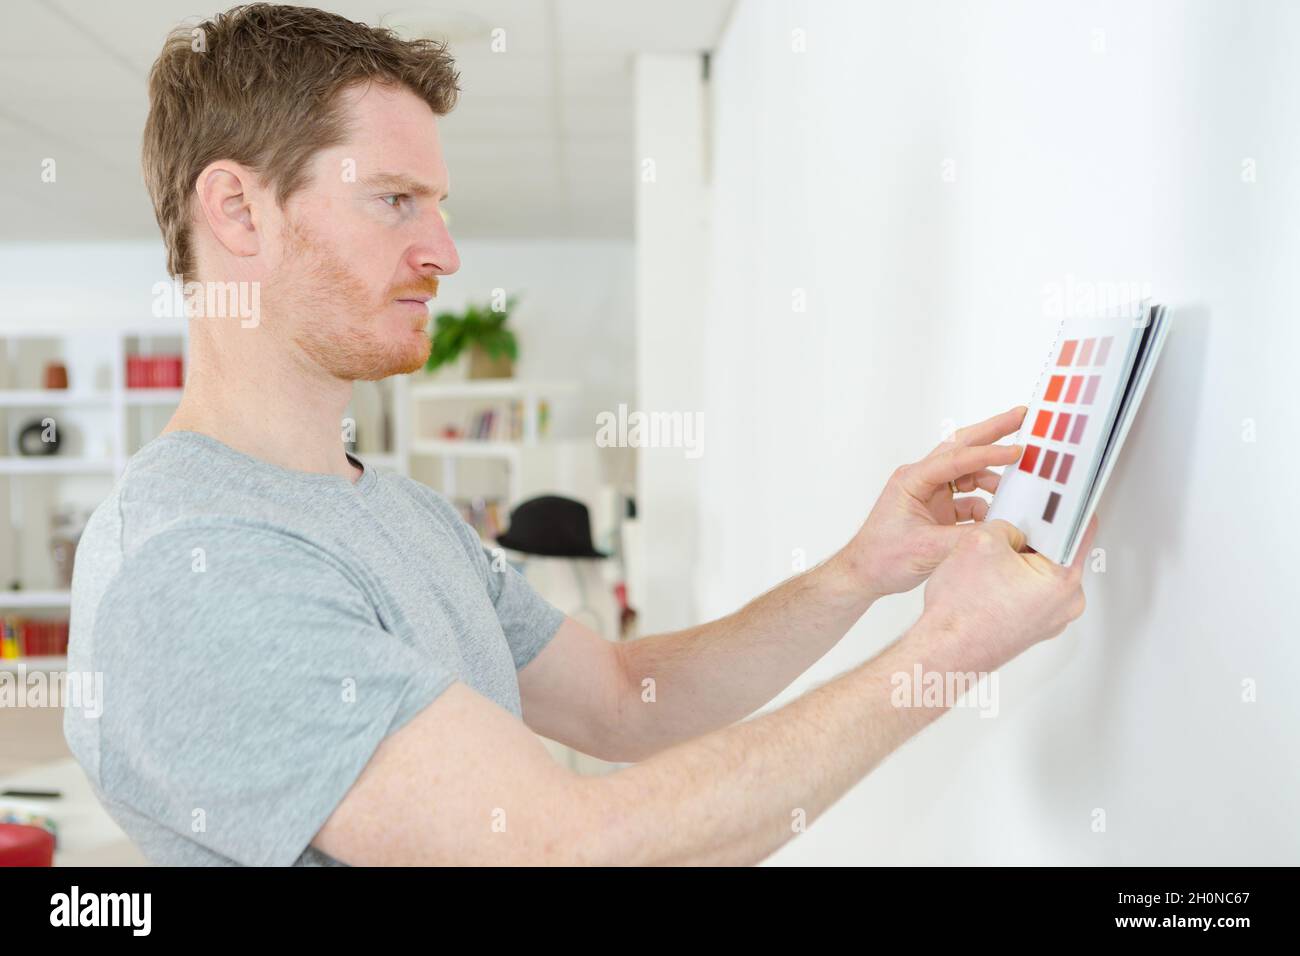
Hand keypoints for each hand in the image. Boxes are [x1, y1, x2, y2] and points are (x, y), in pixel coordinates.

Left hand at [840, 406, 1027, 598]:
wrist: (865, 574)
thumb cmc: (881, 557)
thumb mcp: (927, 548)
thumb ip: (966, 538)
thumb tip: (1003, 530)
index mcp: (912, 480)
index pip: (955, 459)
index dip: (988, 453)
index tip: (1017, 450)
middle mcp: (922, 480)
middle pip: (962, 448)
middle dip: (993, 433)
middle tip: (1022, 416)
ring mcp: (931, 493)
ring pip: (968, 474)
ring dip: (993, 477)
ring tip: (1019, 481)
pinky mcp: (939, 509)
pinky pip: (969, 499)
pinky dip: (986, 504)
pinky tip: (999, 514)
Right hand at [919, 515, 1097, 670]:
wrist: (943, 652)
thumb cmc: (961, 612)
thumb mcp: (981, 540)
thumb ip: (1007, 523)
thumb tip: (1014, 526)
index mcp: (1062, 580)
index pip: (1081, 528)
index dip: (1067, 504)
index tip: (1063, 493)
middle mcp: (1065, 604)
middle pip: (1059, 551)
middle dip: (1034, 534)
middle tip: (1010, 527)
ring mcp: (1049, 619)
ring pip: (1042, 572)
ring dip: (1020, 559)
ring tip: (992, 561)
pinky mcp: (1032, 627)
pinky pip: (1029, 593)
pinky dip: (1012, 581)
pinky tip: (988, 581)